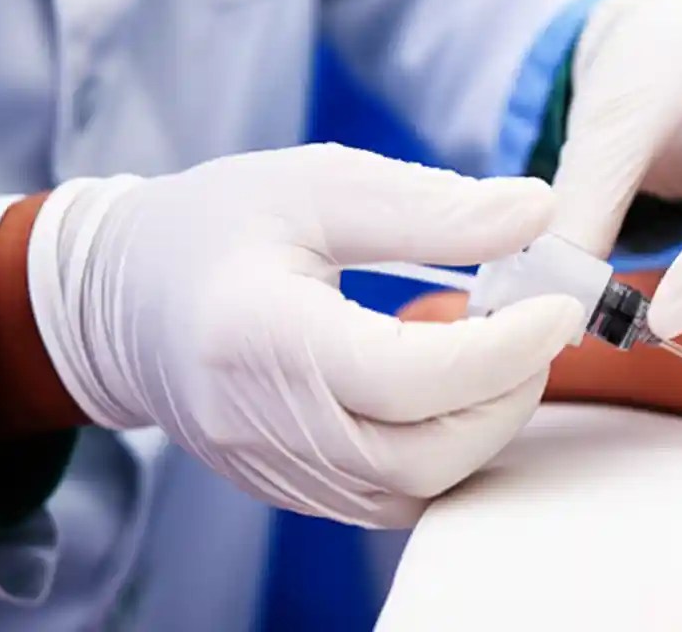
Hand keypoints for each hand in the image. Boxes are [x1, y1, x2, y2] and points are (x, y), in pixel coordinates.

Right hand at [27, 144, 583, 526]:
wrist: (124, 299)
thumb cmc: (217, 227)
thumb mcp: (317, 185)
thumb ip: (431, 206)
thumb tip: (538, 213)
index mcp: (253, 334)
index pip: (404, 376)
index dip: (501, 349)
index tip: (557, 305)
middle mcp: (257, 423)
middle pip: (420, 455)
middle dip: (508, 395)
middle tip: (539, 330)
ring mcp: (271, 469)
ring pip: (413, 489)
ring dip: (484, 426)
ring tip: (501, 353)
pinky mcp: (289, 488)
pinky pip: (391, 495)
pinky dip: (446, 449)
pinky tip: (456, 390)